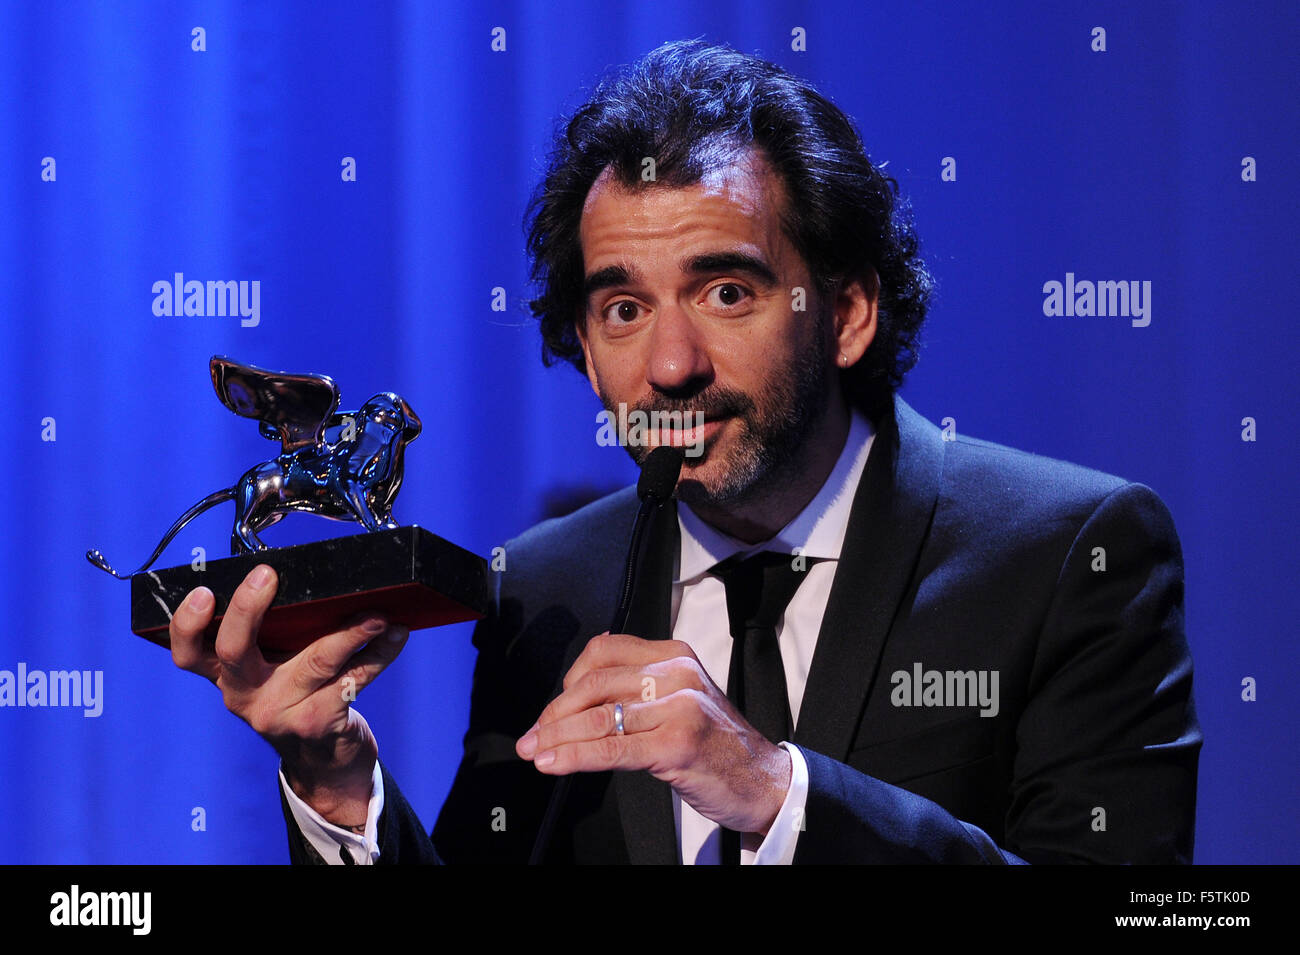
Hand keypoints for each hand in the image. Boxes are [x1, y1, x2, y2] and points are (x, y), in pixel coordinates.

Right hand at [168, 564, 408, 826]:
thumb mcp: (272, 670)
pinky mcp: (318, 722)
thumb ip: (275, 634)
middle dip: (248, 608)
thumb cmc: (299, 696)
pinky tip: (396, 634)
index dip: (187, 624)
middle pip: (233, 651)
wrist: (324, 761)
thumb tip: (311, 577)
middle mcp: (245, 694)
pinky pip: (353, 679)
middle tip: (267, 575)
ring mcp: (280, 712)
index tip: (204, 592)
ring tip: (375, 613)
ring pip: (314, 661)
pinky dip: (380, 653)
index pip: (189, 652)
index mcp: (226, 675)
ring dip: (349, 632)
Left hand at [514, 632, 791, 834]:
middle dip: (555, 713)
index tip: (552, 708)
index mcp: (674, 654)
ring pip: (599, 718)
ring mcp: (680, 708)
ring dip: (556, 737)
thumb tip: (575, 693)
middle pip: (595, 685)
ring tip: (534, 751)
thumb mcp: (680, 698)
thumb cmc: (717, 744)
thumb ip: (639, 686)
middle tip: (532, 736)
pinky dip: (574, 757)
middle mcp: (677, 674)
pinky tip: (553, 763)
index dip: (569, 680)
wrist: (763, 780)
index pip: (604, 652)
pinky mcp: (677, 744)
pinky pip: (612, 749)